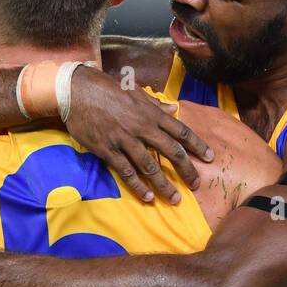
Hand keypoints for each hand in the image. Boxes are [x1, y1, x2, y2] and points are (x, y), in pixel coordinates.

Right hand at [67, 65, 213, 203]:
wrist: (76, 90)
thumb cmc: (106, 88)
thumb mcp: (135, 91)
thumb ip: (155, 103)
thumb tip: (173, 108)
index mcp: (151, 112)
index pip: (181, 131)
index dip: (198, 146)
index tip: (210, 157)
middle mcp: (142, 127)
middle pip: (171, 152)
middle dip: (187, 170)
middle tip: (197, 184)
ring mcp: (125, 140)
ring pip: (150, 166)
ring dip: (164, 184)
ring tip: (174, 198)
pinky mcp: (108, 150)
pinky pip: (126, 171)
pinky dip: (137, 186)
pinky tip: (147, 197)